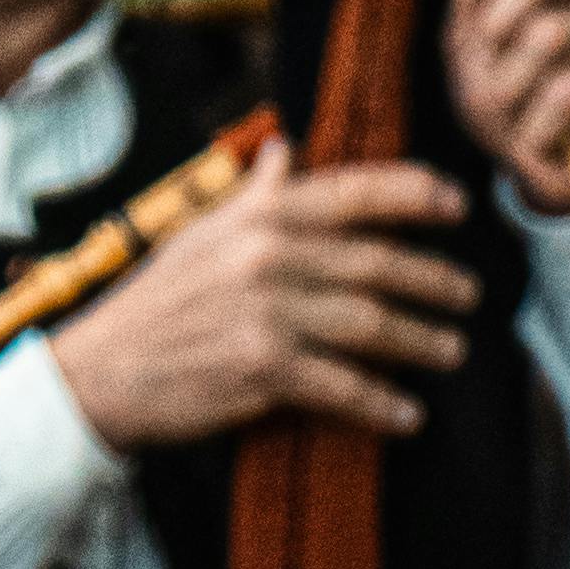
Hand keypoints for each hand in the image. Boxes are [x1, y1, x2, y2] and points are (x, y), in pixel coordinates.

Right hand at [54, 137, 478, 451]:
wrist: (101, 373)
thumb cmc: (153, 305)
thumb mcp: (201, 233)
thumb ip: (254, 196)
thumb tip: (285, 152)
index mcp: (261, 216)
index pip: (356, 193)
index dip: (415, 196)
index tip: (458, 208)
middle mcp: (270, 256)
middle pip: (375, 262)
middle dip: (432, 279)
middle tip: (468, 294)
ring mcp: (268, 313)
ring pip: (369, 323)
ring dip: (420, 340)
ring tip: (452, 351)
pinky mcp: (262, 370)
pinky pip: (340, 386)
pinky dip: (380, 403)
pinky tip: (409, 415)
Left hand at [443, 0, 569, 214]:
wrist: (552, 173)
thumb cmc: (508, 99)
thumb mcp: (472, 45)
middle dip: (497, 19)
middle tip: (486, 60)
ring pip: (548, 33)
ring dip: (508, 86)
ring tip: (509, 113)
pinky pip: (564, 91)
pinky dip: (533, 127)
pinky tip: (536, 140)